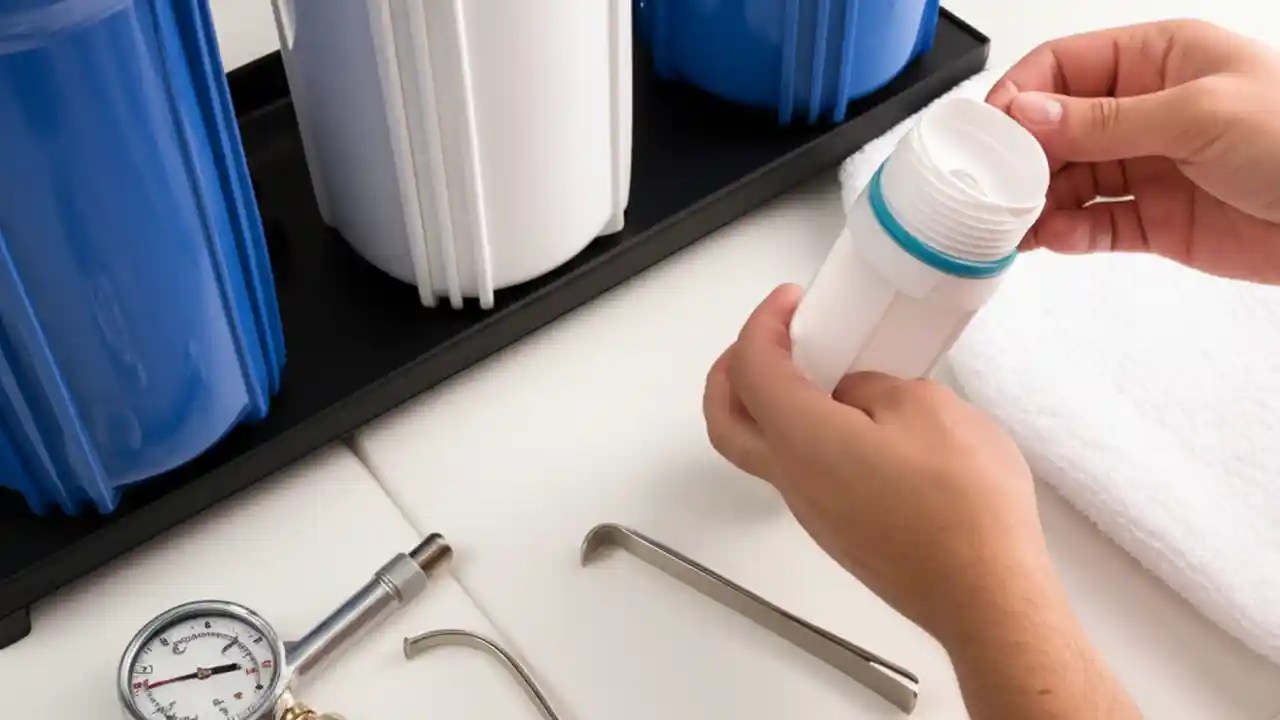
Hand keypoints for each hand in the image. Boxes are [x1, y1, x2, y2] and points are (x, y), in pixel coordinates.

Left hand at [704, 286, 1139, 718]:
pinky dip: (801, 434)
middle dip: (731, 370)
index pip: (751, 369)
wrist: (987, 594)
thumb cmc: (962, 504)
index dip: (762, 324)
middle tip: (768, 338)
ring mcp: (813, 512)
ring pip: (759, 449)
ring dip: (767, 404)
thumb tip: (855, 392)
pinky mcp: (839, 531)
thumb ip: (874, 386)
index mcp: (801, 440)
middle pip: (725, 420)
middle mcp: (793, 480)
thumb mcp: (925, 407)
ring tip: (816, 371)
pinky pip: (799, 472)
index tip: (789, 301)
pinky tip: (852, 421)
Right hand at [986, 20, 1279, 283]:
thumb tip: (1027, 113)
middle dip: (1021, 157)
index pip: (1064, 66)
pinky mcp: (1155, 220)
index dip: (1020, 95)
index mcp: (1158, 59)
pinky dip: (1068, 233)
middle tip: (993, 186)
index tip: (989, 132)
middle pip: (1056, 128)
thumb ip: (1105, 119)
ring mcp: (1149, 166)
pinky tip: (1053, 239)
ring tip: (1014, 222)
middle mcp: (1146, 110)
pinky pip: (1094, 224)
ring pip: (1069, 181)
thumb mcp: (1198, 114)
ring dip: (1037, 201)